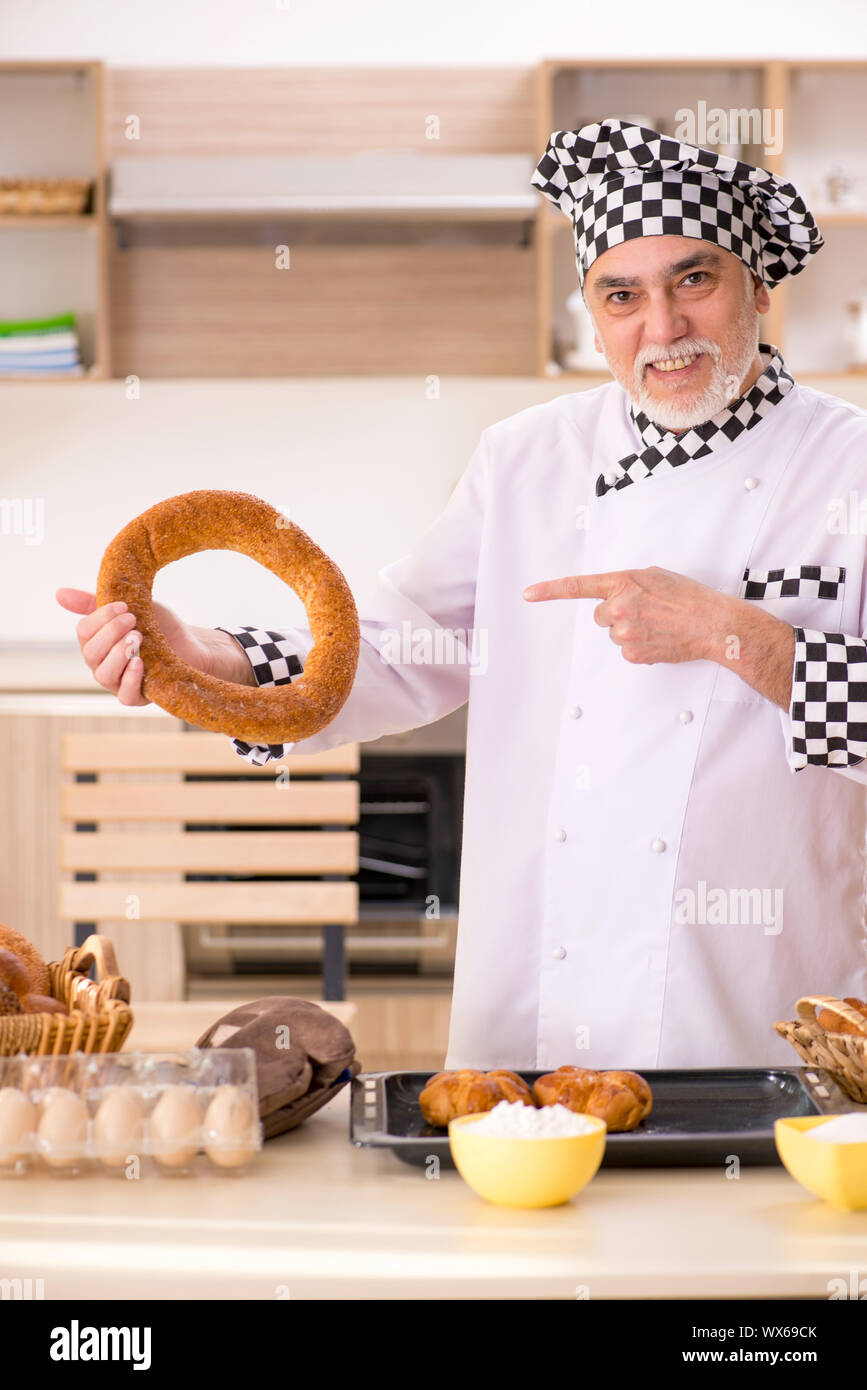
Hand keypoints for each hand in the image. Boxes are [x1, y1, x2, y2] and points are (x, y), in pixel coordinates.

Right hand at [56, 588, 214, 706]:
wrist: (191, 644)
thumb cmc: (159, 626)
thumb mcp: (132, 606)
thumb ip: (96, 602)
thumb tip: (59, 593)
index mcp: (98, 642)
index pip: (84, 631)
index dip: (101, 617)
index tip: (124, 606)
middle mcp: (102, 664)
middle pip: (91, 653)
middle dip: (111, 632)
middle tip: (134, 620)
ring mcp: (118, 683)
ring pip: (103, 675)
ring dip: (119, 653)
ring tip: (138, 638)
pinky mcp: (137, 697)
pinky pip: (124, 696)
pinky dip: (130, 678)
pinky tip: (140, 662)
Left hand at [522, 565, 727, 664]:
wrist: (712, 623)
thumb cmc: (689, 597)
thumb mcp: (655, 576)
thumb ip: (629, 583)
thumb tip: (616, 594)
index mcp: (623, 582)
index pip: (577, 586)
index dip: (549, 590)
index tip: (528, 594)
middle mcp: (619, 607)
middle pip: (600, 615)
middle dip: (617, 614)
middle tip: (645, 612)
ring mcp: (624, 633)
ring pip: (613, 634)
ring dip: (630, 630)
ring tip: (657, 625)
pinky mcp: (632, 654)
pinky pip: (625, 651)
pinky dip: (639, 646)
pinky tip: (658, 638)